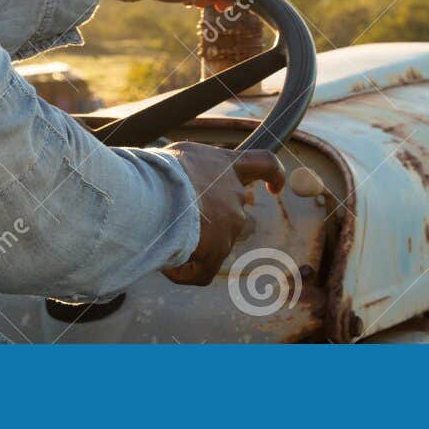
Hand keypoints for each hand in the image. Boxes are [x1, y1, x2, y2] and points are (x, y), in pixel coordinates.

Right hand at [160, 142, 284, 284]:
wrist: (154, 192)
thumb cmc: (158, 169)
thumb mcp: (180, 158)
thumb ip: (194, 172)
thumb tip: (186, 187)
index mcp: (226, 166)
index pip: (263, 163)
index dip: (273, 175)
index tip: (274, 187)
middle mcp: (234, 195)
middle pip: (229, 213)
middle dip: (206, 221)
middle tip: (172, 219)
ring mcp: (230, 224)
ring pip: (212, 243)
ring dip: (188, 244)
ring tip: (159, 234)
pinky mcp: (218, 250)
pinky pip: (202, 270)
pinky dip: (183, 270)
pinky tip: (165, 263)